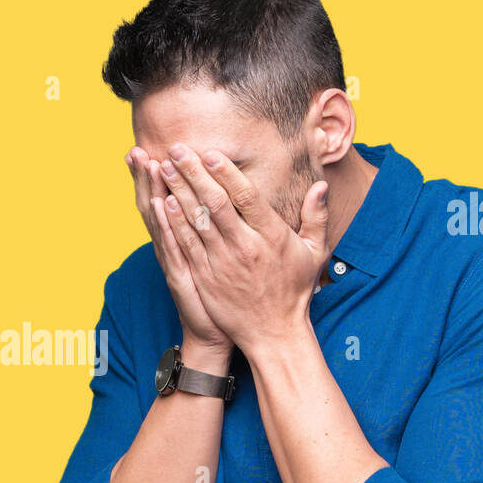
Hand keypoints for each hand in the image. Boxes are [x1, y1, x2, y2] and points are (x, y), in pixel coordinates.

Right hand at [126, 147, 231, 363]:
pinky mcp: (181, 276)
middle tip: (136, 150)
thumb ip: (216, 229)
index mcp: (181, 240)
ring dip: (152, 191)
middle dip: (145, 178)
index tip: (147, 148)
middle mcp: (171, 248)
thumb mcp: (215, 258)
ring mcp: (174, 261)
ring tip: (146, 165)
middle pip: (154, 206)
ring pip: (160, 222)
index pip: (165, 201)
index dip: (153, 178)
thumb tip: (221, 198)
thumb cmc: (221, 295)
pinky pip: (172, 246)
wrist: (214, 333)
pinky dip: (165, 225)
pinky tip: (161, 204)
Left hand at [155, 143, 329, 354]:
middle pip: (215, 203)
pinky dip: (173, 223)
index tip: (211, 153)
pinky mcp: (206, 278)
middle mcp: (245, 248)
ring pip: (196, 221)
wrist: (273, 334)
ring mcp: (222, 264)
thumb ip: (316, 218)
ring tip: (164, 167)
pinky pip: (186, 245)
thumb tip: (319, 187)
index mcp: (271, 236)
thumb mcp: (314, 253)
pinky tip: (162, 203)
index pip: (246, 197)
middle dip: (194, 173)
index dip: (226, 173)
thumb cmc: (295, 291)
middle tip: (177, 149)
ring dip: (178, 191)